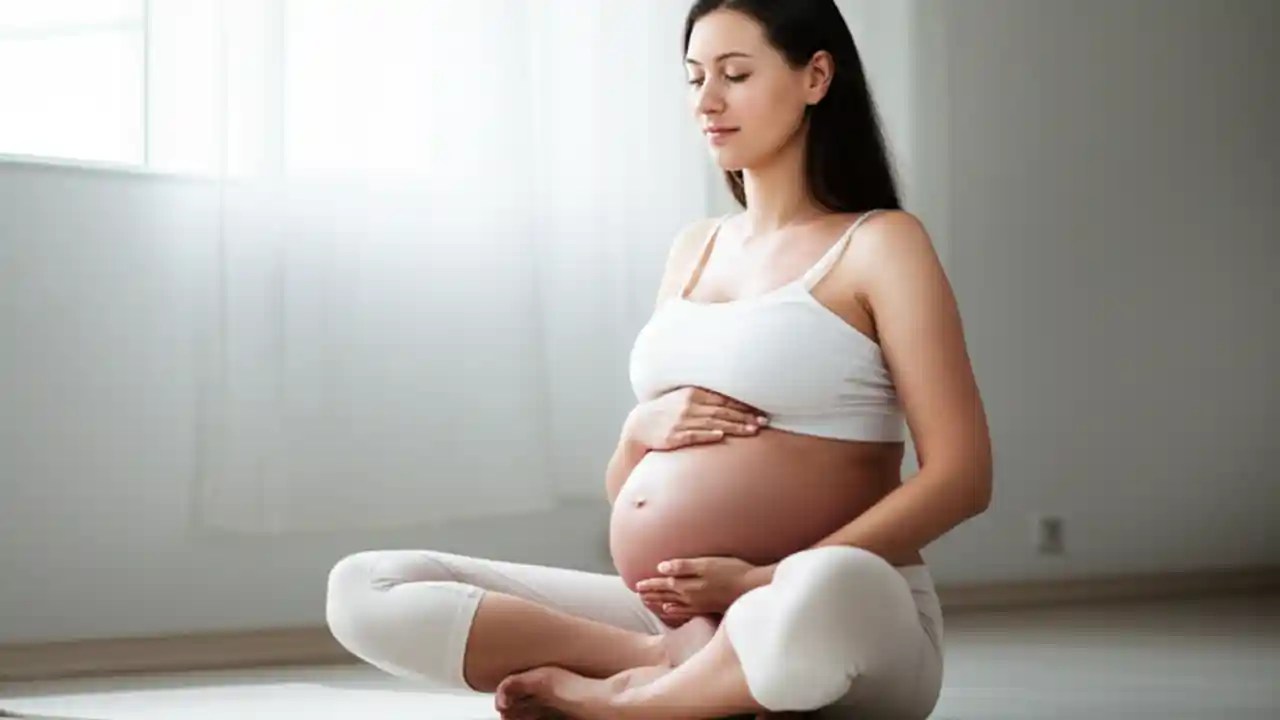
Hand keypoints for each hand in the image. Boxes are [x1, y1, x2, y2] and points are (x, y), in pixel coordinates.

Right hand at [623, 387, 767, 451]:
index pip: (723, 399)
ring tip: (752, 431)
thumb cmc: (665, 412)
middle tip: (763, 422)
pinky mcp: (674, 437)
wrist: (639, 426)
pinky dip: (708, 434)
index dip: (743, 405)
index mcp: (692, 394)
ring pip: (713, 423)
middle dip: (745, 417)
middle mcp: (688, 406)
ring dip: (734, 427)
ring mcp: (681, 421)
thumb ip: (705, 398)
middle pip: (722, 411)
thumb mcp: (683, 399)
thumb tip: (733, 402)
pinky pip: (694, 435)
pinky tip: (721, 436)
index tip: (760, 410)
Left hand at [634, 556, 762, 618]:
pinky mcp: (708, 607)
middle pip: (666, 595)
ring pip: (673, 604)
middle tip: (637, 594)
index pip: (664, 584)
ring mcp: (699, 604)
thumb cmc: (732, 571)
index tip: (637, 585)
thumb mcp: (706, 563)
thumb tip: (661, 567)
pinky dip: (674, 611)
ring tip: (646, 601)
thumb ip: (683, 566)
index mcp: (689, 584)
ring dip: (658, 602)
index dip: (650, 584)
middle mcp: (692, 596)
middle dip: (651, 594)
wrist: (753, 587)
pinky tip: (668, 611)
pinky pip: (685, 612)